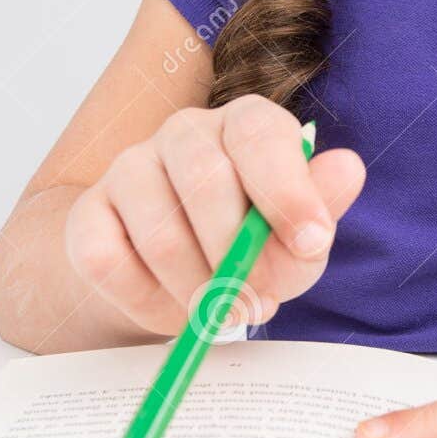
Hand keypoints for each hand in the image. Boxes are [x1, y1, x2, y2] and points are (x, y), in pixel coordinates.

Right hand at [65, 95, 364, 337]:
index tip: (312, 242)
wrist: (174, 278)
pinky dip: (145, 300)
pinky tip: (169, 306)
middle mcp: (183, 133)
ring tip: (218, 313)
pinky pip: (107, 261)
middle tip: (256, 306)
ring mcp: (129, 168)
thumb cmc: (249, 247)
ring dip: (195, 289)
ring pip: (158, 233)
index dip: (287, 189)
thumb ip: (320, 209)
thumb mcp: (295, 240)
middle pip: (204, 181)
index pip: (258, 133)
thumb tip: (348, 168)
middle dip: (237, 257)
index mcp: (243, 124)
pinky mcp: (88, 214)